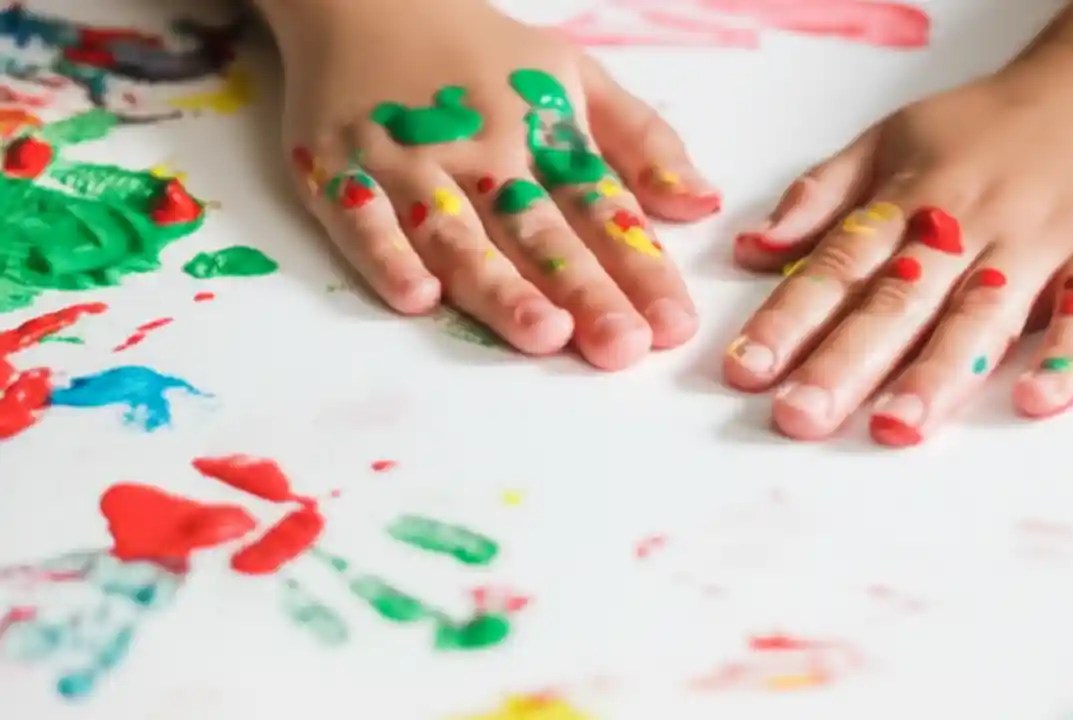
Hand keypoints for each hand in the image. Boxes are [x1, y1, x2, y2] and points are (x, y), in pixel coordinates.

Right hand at [264, 0, 719, 369]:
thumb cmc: (479, 53)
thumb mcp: (576, 75)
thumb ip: (642, 141)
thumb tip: (704, 204)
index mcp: (544, 132)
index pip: (602, 208)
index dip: (640, 266)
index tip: (674, 324)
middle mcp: (481, 151)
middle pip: (537, 231)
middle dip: (583, 291)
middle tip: (621, 347)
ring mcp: (407, 161)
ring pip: (458, 233)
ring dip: (499, 285)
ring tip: (542, 334)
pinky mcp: (337, 169)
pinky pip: (360, 217)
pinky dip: (385, 254)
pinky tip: (416, 297)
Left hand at [724, 45, 1072, 443]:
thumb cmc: (992, 127)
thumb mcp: (893, 140)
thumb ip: (821, 196)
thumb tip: (750, 249)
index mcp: (910, 200)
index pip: (838, 266)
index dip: (787, 318)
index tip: (745, 370)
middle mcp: (967, 225)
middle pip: (897, 301)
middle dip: (844, 362)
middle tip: (798, 417)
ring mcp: (1040, 242)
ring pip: (981, 315)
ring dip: (937, 374)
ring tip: (895, 427)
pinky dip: (1068, 358)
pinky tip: (1038, 401)